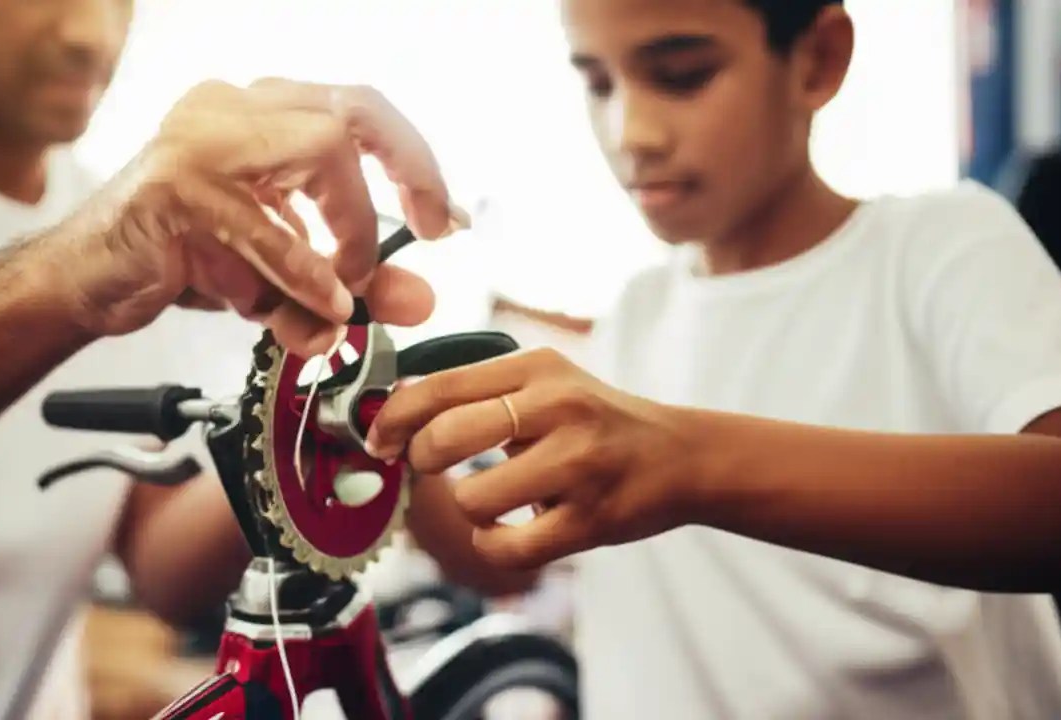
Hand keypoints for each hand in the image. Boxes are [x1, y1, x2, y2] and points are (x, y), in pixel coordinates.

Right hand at [50, 78, 458, 354]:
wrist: (86, 284)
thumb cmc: (183, 262)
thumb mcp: (284, 278)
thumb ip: (350, 283)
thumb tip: (419, 299)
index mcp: (261, 117)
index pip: (360, 113)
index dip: (416, 163)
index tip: (444, 220)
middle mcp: (234, 110)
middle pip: (354, 112)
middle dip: (410, 168)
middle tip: (429, 229)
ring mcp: (200, 139)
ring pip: (320, 154)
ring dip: (352, 232)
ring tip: (344, 295)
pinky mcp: (173, 186)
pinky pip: (263, 225)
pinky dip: (304, 273)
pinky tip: (320, 311)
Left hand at [366, 348, 699, 567]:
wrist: (681, 457)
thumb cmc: (597, 422)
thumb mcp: (546, 384)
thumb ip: (480, 393)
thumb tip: (395, 414)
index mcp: (538, 368)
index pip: (441, 386)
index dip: (395, 418)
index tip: (379, 440)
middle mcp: (558, 407)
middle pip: (445, 437)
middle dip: (423, 461)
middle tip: (432, 468)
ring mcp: (577, 464)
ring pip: (473, 499)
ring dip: (468, 510)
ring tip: (492, 503)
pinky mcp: (589, 520)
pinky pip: (506, 546)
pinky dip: (492, 545)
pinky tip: (505, 532)